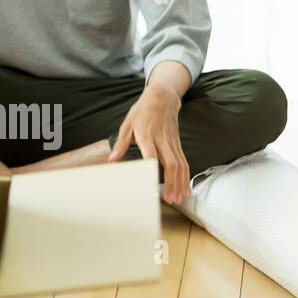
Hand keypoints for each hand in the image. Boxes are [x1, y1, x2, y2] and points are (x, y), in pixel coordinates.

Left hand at [109, 84, 190, 204]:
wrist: (162, 97)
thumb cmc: (142, 111)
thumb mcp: (127, 124)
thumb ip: (120, 143)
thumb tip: (112, 160)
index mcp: (146, 134)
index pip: (151, 153)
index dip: (152, 168)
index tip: (152, 183)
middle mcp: (161, 139)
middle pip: (171, 163)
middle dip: (172, 183)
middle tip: (170, 199)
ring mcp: (172, 142)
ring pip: (180, 164)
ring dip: (180, 183)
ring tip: (179, 199)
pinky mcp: (178, 144)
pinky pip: (184, 161)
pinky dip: (186, 176)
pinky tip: (185, 188)